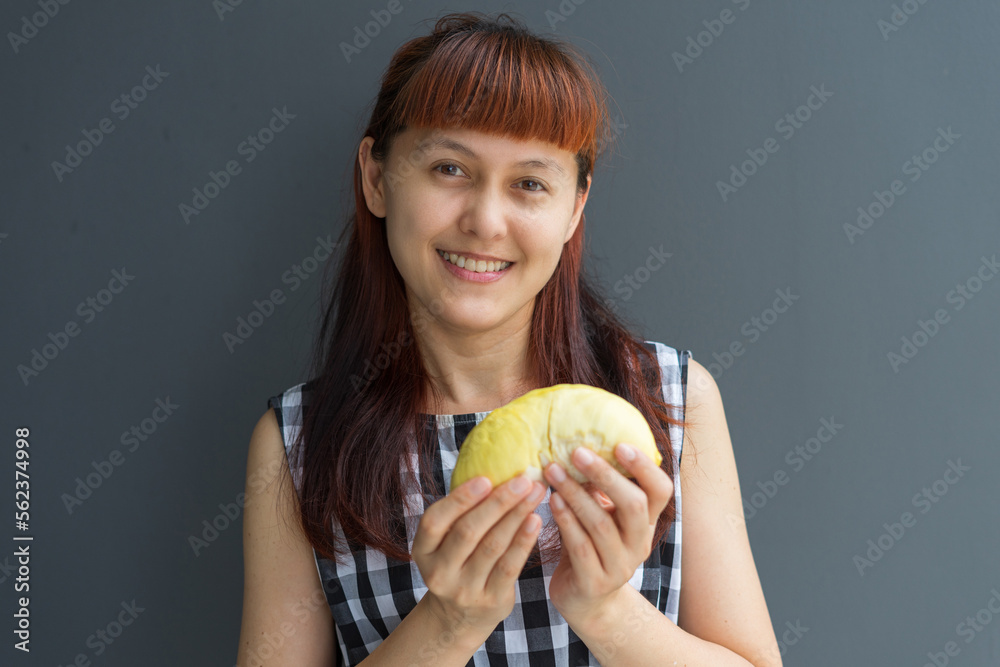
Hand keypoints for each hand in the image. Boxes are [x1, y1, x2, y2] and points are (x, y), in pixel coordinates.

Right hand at [412, 475, 546, 633]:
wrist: (461, 616)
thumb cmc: (458, 562)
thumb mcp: (445, 542)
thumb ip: (459, 513)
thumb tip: (490, 466)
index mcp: (423, 550)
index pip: (435, 521)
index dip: (459, 499)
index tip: (486, 478)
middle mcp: (439, 572)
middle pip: (468, 531)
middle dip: (498, 502)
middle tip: (523, 479)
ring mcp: (464, 589)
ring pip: (493, 546)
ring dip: (516, 515)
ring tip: (535, 493)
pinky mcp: (490, 600)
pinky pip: (510, 566)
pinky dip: (524, 541)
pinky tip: (536, 520)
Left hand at [543, 443, 673, 623]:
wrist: (586, 600)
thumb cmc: (590, 545)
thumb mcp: (602, 515)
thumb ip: (599, 488)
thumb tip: (580, 439)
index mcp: (645, 522)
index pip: (661, 491)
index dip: (645, 467)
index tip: (620, 444)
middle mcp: (638, 543)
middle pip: (635, 505)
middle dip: (606, 475)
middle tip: (577, 451)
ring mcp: (619, 565)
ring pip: (602, 525)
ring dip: (576, 494)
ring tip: (553, 470)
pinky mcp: (596, 582)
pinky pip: (581, 547)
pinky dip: (566, 521)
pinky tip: (552, 501)